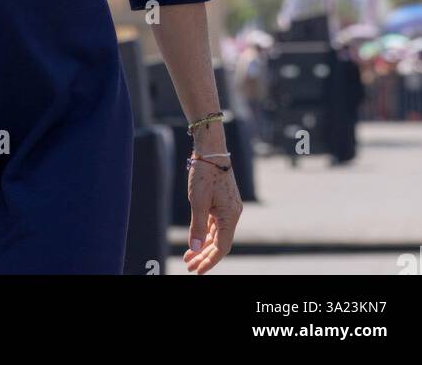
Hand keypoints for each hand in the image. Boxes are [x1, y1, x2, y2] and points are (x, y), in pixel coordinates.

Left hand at [183, 155, 242, 273]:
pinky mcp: (222, 203)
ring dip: (203, 246)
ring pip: (216, 234)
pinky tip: (195, 240)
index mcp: (230, 216)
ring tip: (188, 257)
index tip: (198, 271)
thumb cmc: (204, 174)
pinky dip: (205, 233)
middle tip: (189, 266)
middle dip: (204, 256)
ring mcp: (228, 208)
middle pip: (219, 243)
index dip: (210, 261)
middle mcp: (232, 214)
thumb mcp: (198, 201)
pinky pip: (215, 224)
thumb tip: (194, 249)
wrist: (210, 150)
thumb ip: (197, 227)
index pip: (222, 247)